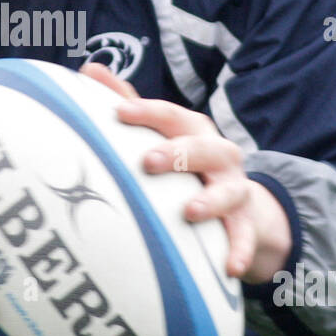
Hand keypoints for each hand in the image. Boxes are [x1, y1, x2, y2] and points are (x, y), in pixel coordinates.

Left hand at [79, 63, 290, 282]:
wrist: (242, 202)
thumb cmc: (186, 159)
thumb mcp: (163, 132)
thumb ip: (128, 101)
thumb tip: (89, 68)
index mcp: (194, 130)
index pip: (171, 116)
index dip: (146, 113)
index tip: (120, 113)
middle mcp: (219, 155)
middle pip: (203, 149)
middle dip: (178, 154)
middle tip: (148, 162)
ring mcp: (235, 188)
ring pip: (228, 192)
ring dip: (210, 201)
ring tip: (190, 212)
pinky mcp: (246, 222)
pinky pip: (243, 238)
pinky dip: (238, 251)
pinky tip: (229, 268)